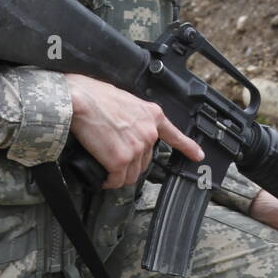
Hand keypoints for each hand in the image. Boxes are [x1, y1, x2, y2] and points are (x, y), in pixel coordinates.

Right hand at [64, 73, 202, 188]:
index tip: (198, 155)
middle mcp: (149, 133)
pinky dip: (108, 181)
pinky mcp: (121, 161)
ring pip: (130, 174)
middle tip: (112, 155)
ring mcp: (137, 148)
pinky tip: (102, 176)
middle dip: (130, 163)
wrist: (79, 100)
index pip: (174, 135)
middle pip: (144, 161)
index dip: (188, 147)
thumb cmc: (93, 96)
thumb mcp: (125, 99)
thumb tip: (126, 128)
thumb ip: (134, 116)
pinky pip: (116, 180)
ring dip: (118, 175)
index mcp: (151, 115)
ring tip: (104, 165)